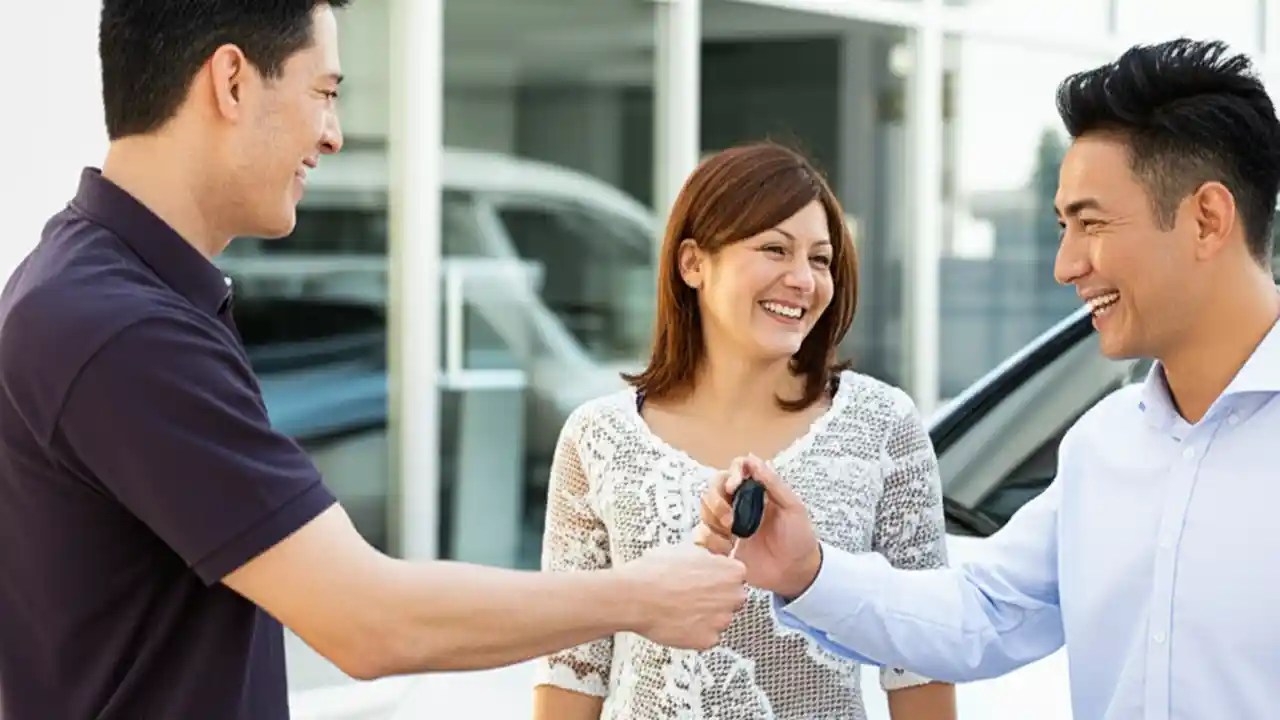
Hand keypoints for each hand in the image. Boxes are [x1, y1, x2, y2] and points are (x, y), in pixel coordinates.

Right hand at [617, 543, 746, 649]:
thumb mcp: (686, 550)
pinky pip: (707, 637)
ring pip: (720, 619)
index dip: (720, 578)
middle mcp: (733, 596)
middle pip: (733, 599)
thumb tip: (708, 561)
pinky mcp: (708, 640)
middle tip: (694, 596)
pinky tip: (679, 622)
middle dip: (718, 598)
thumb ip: (707, 558)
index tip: (708, 580)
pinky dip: (696, 633)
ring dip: (707, 616)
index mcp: (732, 571)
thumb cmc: (655, 572)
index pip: (737, 577)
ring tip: (681, 609)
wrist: (636, 597)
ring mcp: (722, 620)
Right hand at [692, 454, 821, 599]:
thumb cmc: (799, 538)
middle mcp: (738, 505)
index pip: (733, 471)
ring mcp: (728, 526)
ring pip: (704, 511)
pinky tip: (726, 550)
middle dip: (716, 502)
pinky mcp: (722, 546)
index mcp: (755, 492)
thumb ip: (773, 483)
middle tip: (731, 521)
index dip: (730, 475)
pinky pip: (702, 536)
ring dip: (713, 522)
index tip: (733, 487)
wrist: (796, 573)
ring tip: (731, 537)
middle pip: (712, 489)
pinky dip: (709, 540)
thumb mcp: (793, 507)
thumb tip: (752, 459)